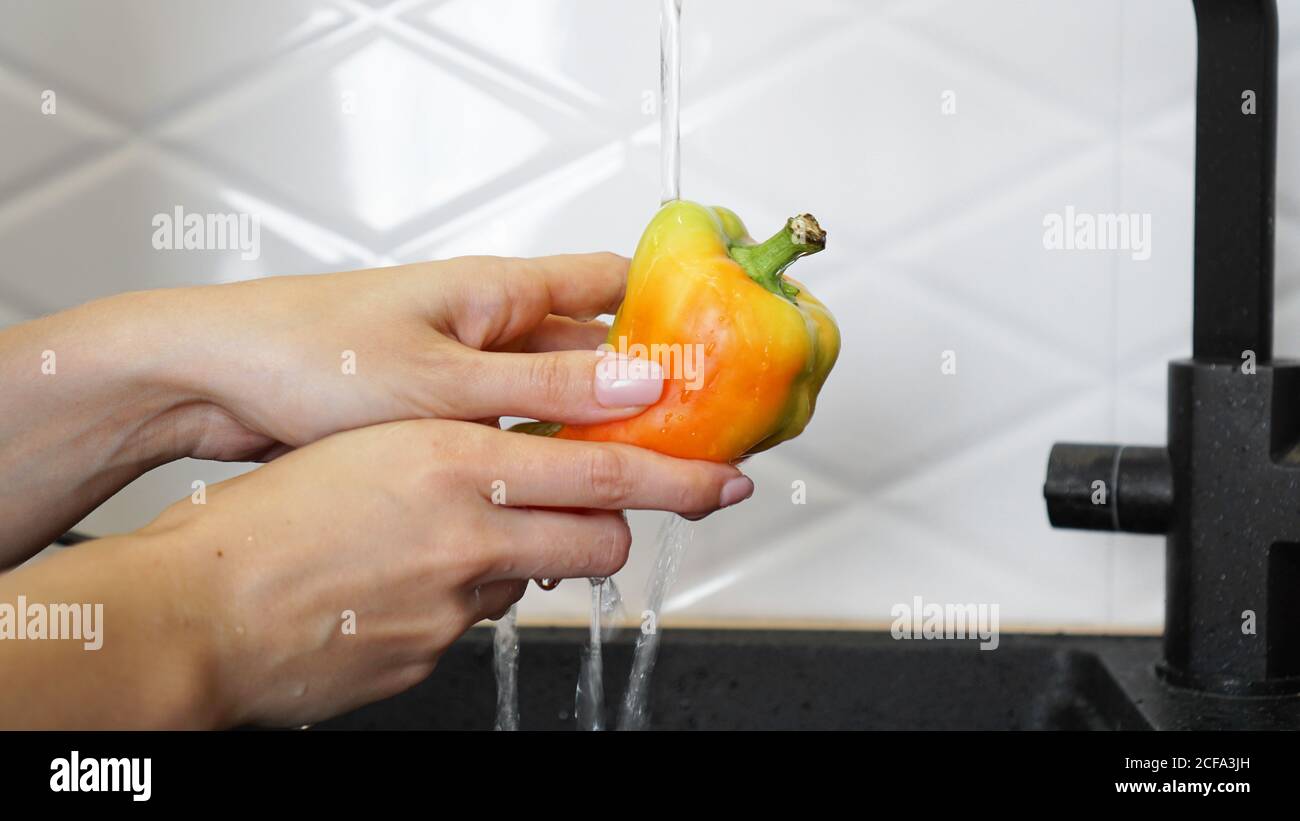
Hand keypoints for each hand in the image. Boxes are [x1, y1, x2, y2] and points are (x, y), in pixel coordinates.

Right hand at [126, 418, 747, 726]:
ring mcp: (454, 604)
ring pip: (533, 581)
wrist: (198, 613)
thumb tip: (511, 456)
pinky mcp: (434, 656)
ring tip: (440, 547)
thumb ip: (454, 447)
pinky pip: (475, 624)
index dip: (676, 475)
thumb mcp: (367, 446)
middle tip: (588, 518)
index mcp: (451, 461)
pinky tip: (400, 590)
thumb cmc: (262, 522)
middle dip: (607, 531)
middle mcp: (467, 533)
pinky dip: (458, 604)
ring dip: (518, 563)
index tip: (723, 478)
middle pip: (597, 539)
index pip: (600, 467)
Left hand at [154, 253, 660, 460]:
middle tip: (693, 444)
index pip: (613, 283)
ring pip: (555, 400)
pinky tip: (556, 499)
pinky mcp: (437, 412)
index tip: (720, 356)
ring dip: (592, 437)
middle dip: (644, 393)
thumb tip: (646, 377)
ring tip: (638, 485)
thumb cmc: (309, 354)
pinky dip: (540, 461)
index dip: (674, 312)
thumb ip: (549, 384)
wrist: (210, 383)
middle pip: (595, 350)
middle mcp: (491, 324)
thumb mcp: (446, 379)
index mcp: (501, 291)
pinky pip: (511, 431)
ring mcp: (465, 369)